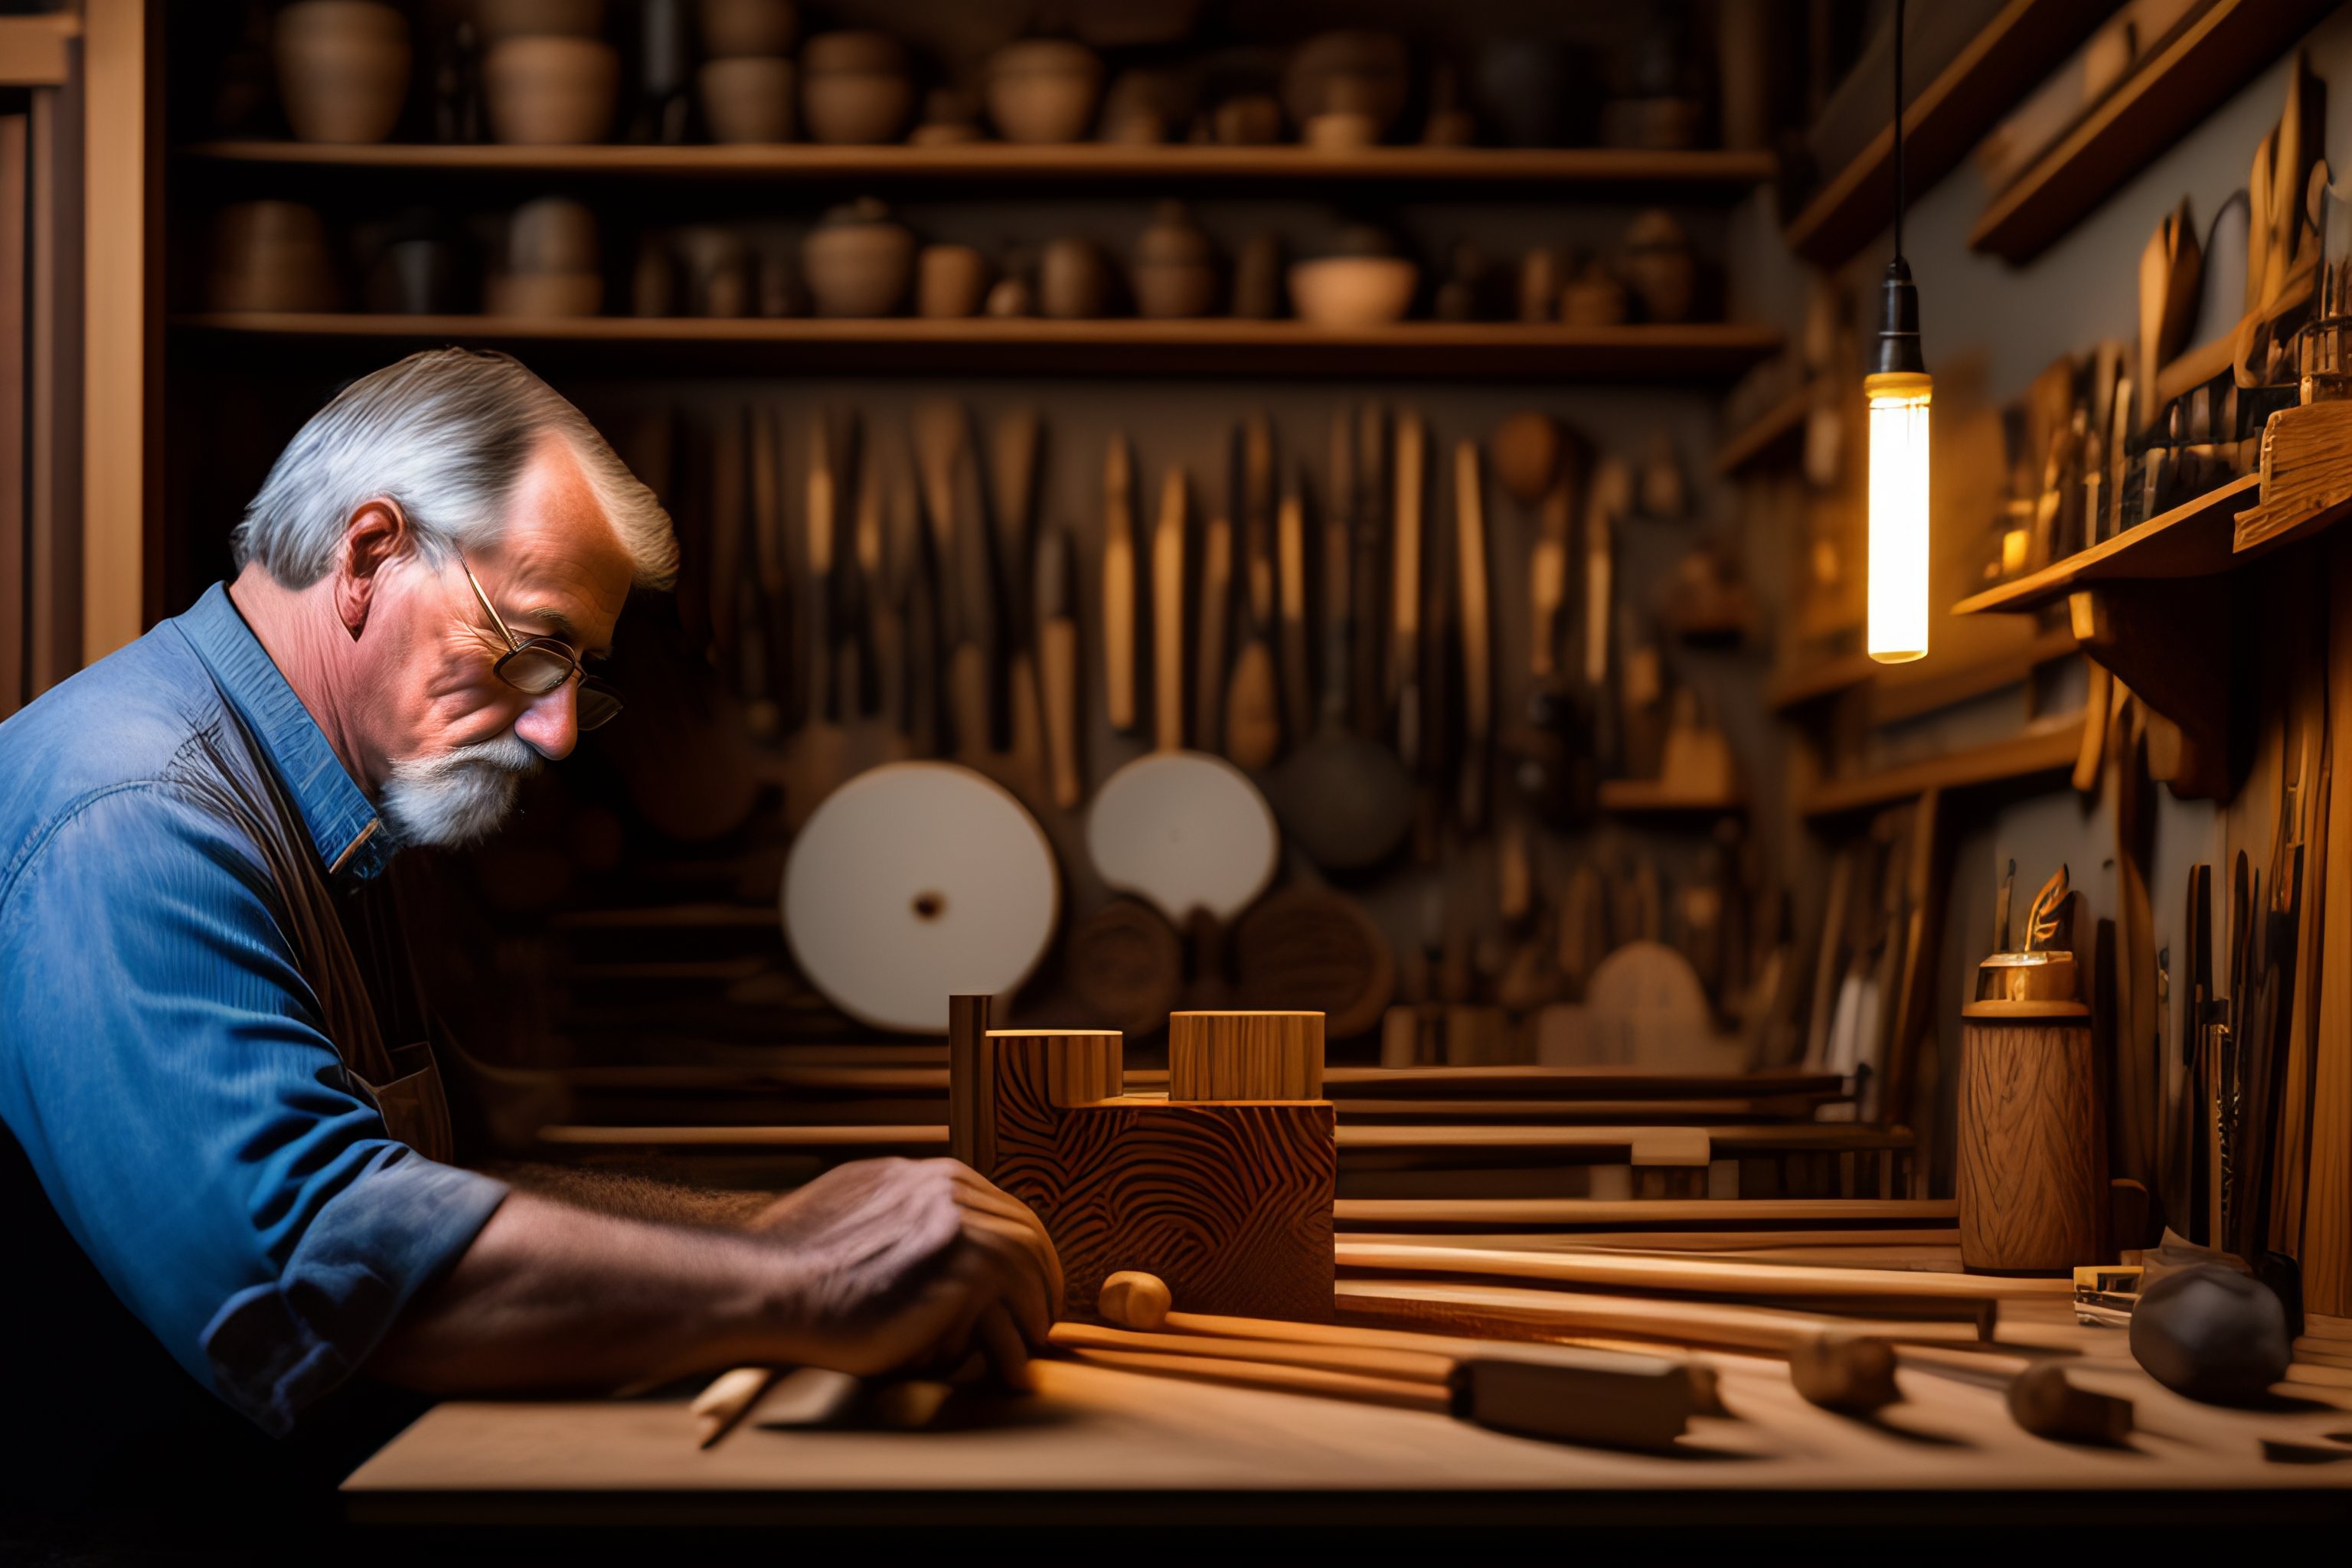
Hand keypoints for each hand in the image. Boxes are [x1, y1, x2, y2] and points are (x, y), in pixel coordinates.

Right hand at [744, 1158, 1061, 1388]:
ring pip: (1029, 1262)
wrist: (766, 1287)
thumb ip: (884, 1215)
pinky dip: (1023, 1334)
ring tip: (1029, 1346)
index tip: (1020, 1287)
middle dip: (1038, 1278)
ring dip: (1035, 1308)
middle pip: (1023, 1230)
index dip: (1015, 1252)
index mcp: (919, 1174)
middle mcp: (944, 1185)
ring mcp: (958, 1218)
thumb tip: (907, 1239)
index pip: (996, 1208)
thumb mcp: (843, 1215)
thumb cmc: (788, 1269)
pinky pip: (1019, 1300)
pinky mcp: (965, 1261)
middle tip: (1037, 1320)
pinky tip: (1017, 1360)